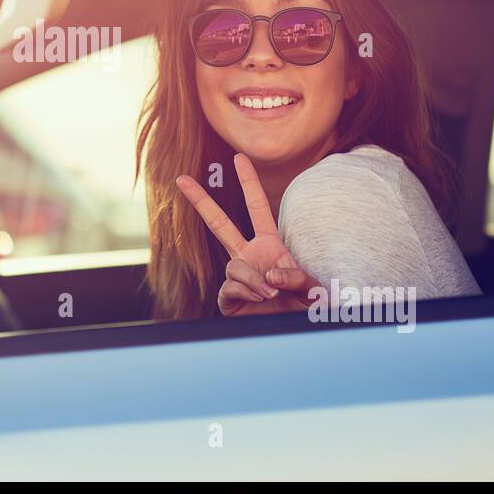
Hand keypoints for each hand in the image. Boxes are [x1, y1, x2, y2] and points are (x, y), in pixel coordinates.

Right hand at [176, 153, 320, 316]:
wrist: (294, 335)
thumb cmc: (307, 309)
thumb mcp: (313, 288)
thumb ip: (296, 277)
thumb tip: (269, 273)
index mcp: (270, 245)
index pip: (257, 208)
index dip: (248, 183)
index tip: (239, 158)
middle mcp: (249, 256)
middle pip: (219, 223)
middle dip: (200, 201)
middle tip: (181, 178)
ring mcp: (238, 277)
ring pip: (233, 265)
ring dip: (253, 279)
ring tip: (271, 294)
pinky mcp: (229, 299)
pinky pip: (229, 287)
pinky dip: (246, 292)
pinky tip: (260, 300)